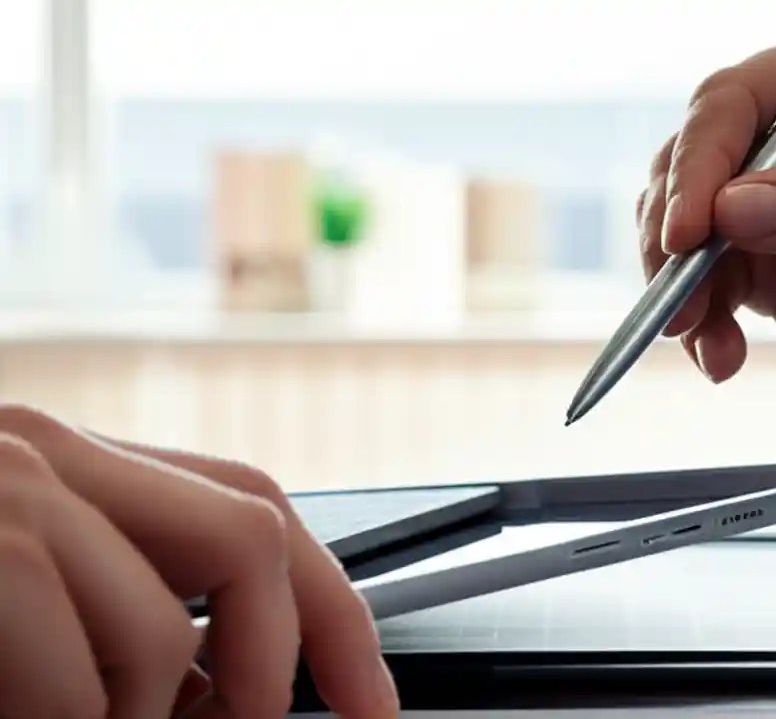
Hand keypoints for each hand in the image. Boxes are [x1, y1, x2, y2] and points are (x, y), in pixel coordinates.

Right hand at [0, 404, 397, 717]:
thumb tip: (215, 690)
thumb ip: (124, 614)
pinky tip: (18, 711)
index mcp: (73, 463)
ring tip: (64, 716)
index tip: (370, 696)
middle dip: (272, 664)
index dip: (331, 611)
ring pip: (161, 638)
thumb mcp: (31, 600)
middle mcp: (50, 451)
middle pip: (252, 538)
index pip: (252, 506)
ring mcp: (12, 486)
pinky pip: (76, 691)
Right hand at [640, 29, 775, 426]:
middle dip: (672, 236)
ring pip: (677, 230)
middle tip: (680, 298)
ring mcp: (762, 198)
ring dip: (680, 289)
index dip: (698, 165)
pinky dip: (699, 324)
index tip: (687, 234)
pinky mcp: (755, 261)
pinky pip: (700, 286)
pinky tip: (721, 358)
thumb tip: (732, 208)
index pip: (731, 103)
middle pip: (687, 165)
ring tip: (702, 337)